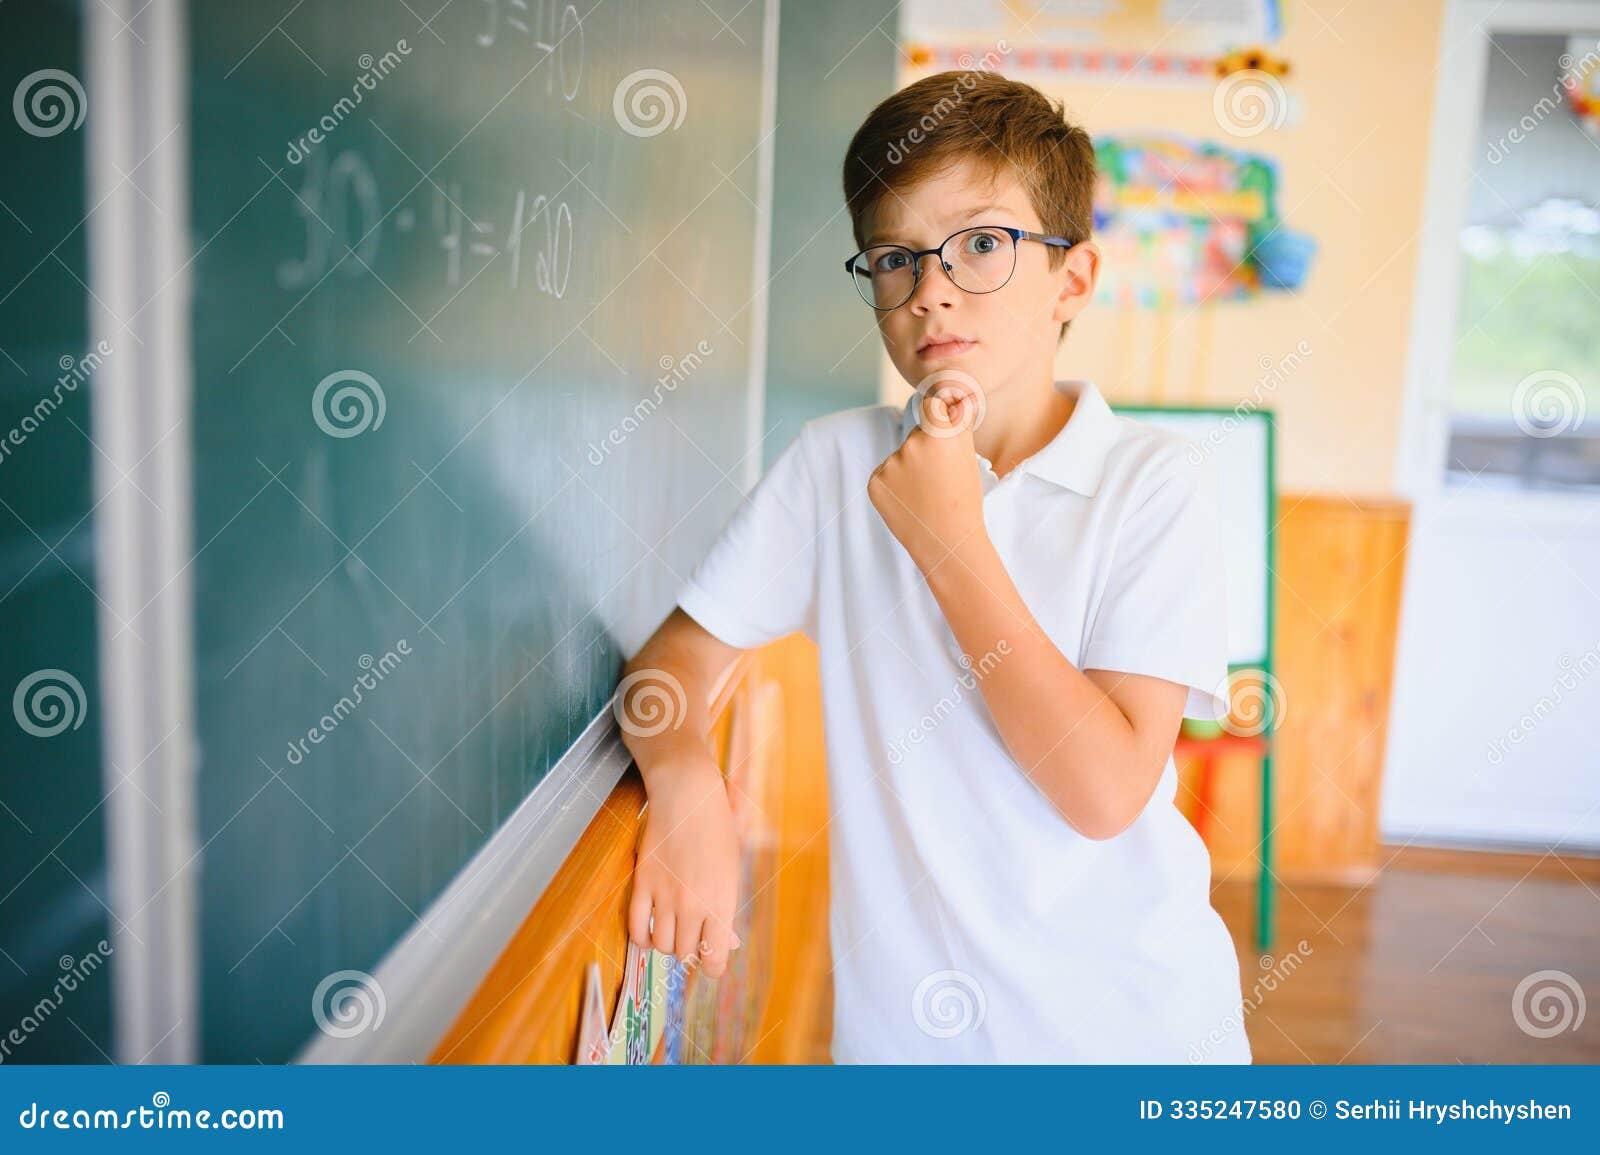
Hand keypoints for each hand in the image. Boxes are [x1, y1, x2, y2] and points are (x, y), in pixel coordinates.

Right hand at [627, 754, 742, 977]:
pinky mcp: (643, 884)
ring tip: (672, 928)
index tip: (710, 962)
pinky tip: (649, 931)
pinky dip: (642, 937)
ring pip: (661, 945)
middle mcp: (694, 905)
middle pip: (685, 954)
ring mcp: (666, 896)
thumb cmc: (718, 831)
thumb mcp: (730, 871)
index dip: (712, 968)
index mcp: (722, 904)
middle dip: (690, 950)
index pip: (714, 962)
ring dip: (667, 943)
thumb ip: (725, 909)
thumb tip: (724, 945)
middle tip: (692, 934)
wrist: (689, 796)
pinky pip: (636, 928)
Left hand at [868, 389, 986, 576]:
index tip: (943, 424)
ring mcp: (889, 465)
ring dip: (910, 468)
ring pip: (901, 456)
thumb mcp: (968, 456)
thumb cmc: (963, 498)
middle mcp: (910, 446)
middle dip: (927, 449)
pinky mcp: (875, 482)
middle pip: (916, 435)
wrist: (947, 541)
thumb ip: (957, 423)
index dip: (938, 414)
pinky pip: (886, 474)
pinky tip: (910, 501)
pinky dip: (895, 485)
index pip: (932, 406)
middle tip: (940, 477)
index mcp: (937, 436)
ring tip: (926, 493)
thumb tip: (956, 398)